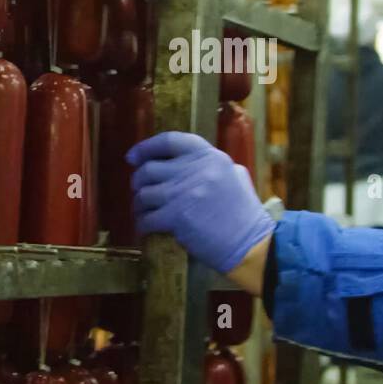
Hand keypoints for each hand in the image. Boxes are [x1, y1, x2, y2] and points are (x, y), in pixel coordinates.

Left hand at [126, 131, 275, 273]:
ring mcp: (184, 193)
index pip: (170, 141)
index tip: (132, 157)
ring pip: (143, 194)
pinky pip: (146, 218)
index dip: (146, 147)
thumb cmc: (243, 212)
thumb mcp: (234, 176)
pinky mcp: (176, 217)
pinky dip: (142, 224)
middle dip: (138, 181)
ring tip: (144, 211)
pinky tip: (146, 227)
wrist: (250, 242)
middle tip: (140, 190)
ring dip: (139, 205)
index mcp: (210, 157)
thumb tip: (179, 162)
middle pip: (149, 169)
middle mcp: (196, 170)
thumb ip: (209, 166)